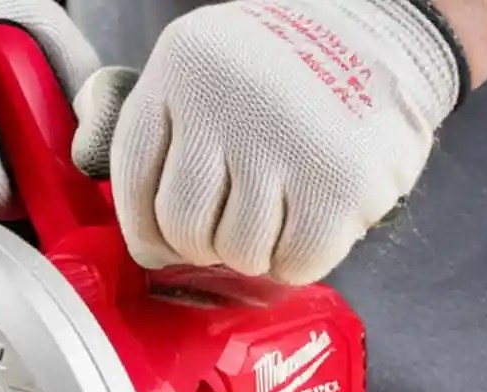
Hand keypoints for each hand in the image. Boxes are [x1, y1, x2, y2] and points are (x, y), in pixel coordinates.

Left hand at [72, 0, 464, 284]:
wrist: (382, 35)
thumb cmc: (282, 68)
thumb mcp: (199, 68)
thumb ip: (151, 123)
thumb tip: (105, 189)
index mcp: (182, 71)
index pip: (133, 184)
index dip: (145, 230)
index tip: (161, 243)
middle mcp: (227, 105)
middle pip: (184, 228)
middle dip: (204, 243)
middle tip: (231, 224)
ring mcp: (286, 145)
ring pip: (238, 252)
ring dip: (255, 250)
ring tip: (276, 211)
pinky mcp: (339, 184)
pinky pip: (296, 262)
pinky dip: (298, 259)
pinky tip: (308, 222)